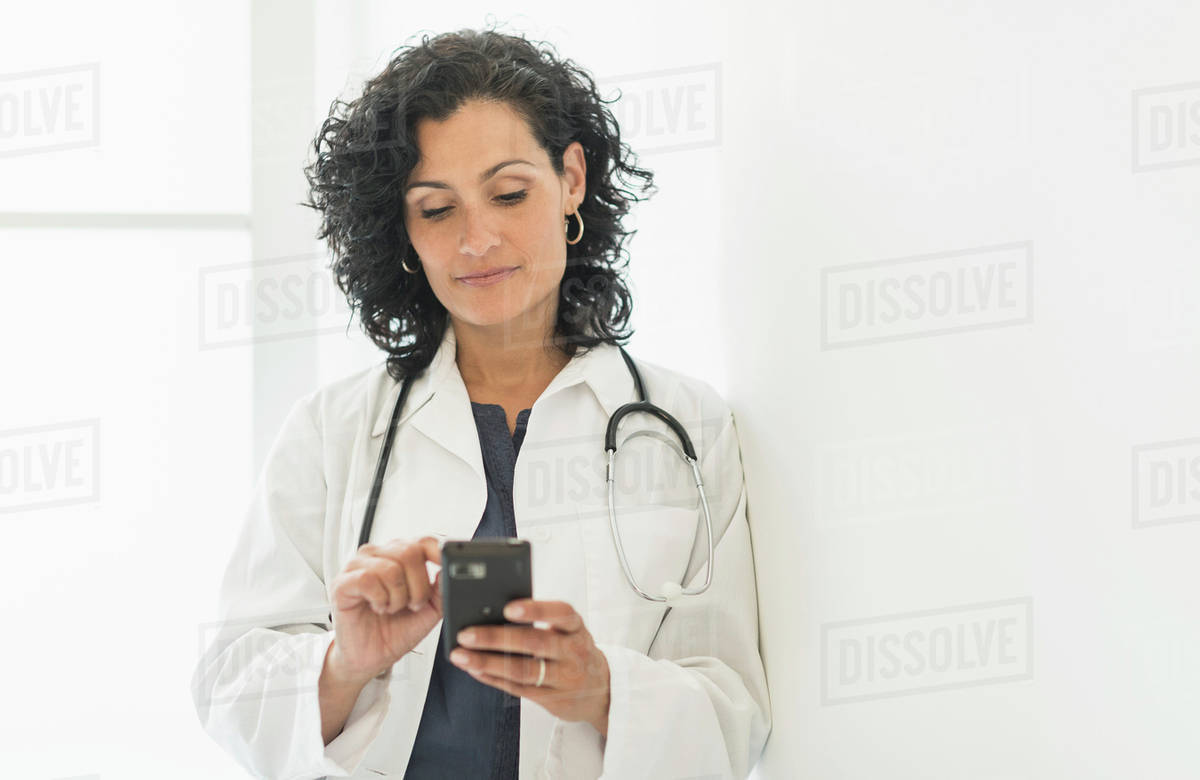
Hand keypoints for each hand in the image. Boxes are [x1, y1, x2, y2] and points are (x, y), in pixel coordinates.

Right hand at [326, 537, 443, 683]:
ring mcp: (358, 567)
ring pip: (390, 567)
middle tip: (413, 605)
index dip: (439, 553)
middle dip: (419, 586)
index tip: (448, 568)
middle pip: (410, 551)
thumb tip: (448, 570)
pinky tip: (379, 607)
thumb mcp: (429, 611)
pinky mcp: (342, 583)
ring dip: (399, 596)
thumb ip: (441, 589)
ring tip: (392, 608)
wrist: (370, 658)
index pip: (424, 541)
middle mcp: (379, 556)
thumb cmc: (395, 631)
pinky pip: (368, 579)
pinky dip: (380, 598)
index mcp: (400, 557)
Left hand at [449, 600, 610, 736]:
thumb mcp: (568, 630)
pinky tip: (474, 669)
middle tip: (467, 634)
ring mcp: (564, 678)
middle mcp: (573, 651)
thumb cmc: (574, 649)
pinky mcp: (552, 699)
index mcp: (576, 627)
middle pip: (534, 643)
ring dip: (487, 662)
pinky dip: (493, 678)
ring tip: (461, 655)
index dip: (536, 610)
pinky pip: (518, 688)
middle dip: (496, 637)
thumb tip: (494, 608)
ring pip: (523, 670)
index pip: (561, 613)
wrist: (601, 689)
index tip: (509, 607)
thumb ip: (542, 620)